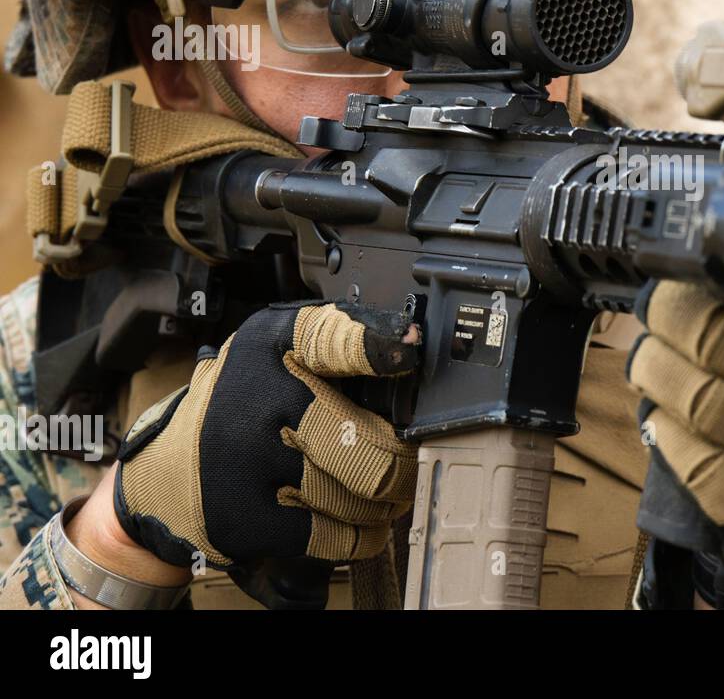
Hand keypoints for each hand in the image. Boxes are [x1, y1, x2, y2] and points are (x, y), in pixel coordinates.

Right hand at [114, 301, 419, 574]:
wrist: (161, 476)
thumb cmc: (240, 411)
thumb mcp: (271, 360)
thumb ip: (334, 353)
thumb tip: (411, 356)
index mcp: (266, 346)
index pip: (330, 337)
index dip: (377, 347)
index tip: (407, 355)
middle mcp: (253, 397)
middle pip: (365, 439)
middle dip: (401, 463)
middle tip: (408, 468)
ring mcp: (244, 460)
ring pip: (356, 491)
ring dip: (385, 503)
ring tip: (388, 499)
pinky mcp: (241, 516)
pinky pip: (332, 535)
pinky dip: (361, 537)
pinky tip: (366, 529)